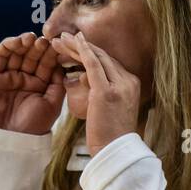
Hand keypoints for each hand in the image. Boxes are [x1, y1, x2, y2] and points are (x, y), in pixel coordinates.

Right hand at [0, 32, 64, 134]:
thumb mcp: (53, 103)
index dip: (52, 53)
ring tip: (34, 38)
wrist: (10, 139)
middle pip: (32, 56)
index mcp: (38, 85)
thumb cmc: (33, 125)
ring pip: (17, 53)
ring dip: (25, 43)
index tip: (61, 44)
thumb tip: (62, 62)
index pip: (46, 63)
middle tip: (48, 39)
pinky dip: (9, 45)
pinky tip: (20, 41)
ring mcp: (8, 76)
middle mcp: (24, 79)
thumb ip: (58, 83)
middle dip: (40, 47)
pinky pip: (0, 56)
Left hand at [50, 31, 139, 156]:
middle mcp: (128, 81)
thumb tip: (90, 85)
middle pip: (103, 57)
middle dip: (81, 46)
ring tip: (60, 39)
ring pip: (96, 57)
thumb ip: (104, 94)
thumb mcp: (111, 110)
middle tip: (63, 37)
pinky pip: (92, 64)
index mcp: (131, 84)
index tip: (76, 47)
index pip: (109, 63)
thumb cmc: (109, 137)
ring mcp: (120, 85)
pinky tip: (71, 42)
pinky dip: (81, 51)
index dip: (90, 52)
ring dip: (76, 46)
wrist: (115, 151)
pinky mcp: (107, 91)